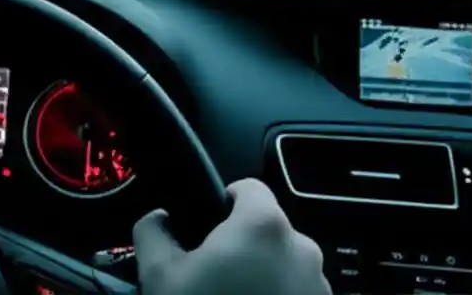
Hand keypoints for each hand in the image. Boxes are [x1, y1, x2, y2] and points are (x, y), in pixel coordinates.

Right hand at [133, 178, 330, 294]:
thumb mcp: (159, 276)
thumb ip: (152, 231)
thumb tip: (157, 219)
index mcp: (263, 225)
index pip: (246, 187)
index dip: (221, 202)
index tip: (203, 228)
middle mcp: (302, 249)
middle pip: (265, 229)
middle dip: (239, 246)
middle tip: (209, 277)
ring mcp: (319, 286)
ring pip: (283, 264)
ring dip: (260, 276)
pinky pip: (295, 293)